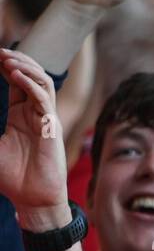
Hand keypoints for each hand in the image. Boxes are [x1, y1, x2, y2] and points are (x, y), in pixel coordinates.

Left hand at [0, 50, 69, 224]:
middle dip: (17, 61)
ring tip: (8, 60)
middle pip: (32, 77)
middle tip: (0, 52)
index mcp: (19, 115)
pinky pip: (44, 100)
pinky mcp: (51, 128)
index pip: (17, 82)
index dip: (6, 66)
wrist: (31, 199)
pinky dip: (31, 85)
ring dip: (26, 68)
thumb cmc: (12, 178)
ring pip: (42, 83)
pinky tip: (16, 76)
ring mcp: (44, 120)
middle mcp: (34, 114)